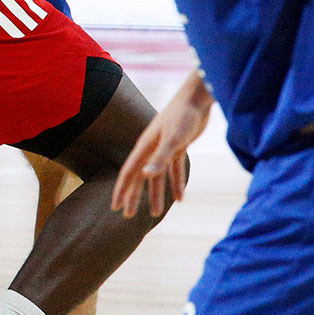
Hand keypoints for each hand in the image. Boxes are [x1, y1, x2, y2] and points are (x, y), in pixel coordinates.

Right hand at [112, 83, 207, 217]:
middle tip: (128, 215)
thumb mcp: (172, 139)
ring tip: (157, 213)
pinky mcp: (179, 146)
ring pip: (158, 177)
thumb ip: (159, 158)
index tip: (116, 207)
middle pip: (139, 178)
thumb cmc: (182, 116)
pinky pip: (175, 169)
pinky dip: (177, 183)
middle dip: (134, 197)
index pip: (129, 173)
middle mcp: (151, 149)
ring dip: (157, 194)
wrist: (197, 99)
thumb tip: (146, 176)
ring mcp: (165, 148)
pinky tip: (181, 198)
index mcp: (145, 147)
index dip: (121, 191)